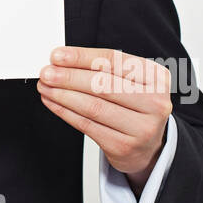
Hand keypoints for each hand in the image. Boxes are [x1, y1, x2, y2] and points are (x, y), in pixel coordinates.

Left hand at [37, 46, 171, 195]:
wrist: (148, 146)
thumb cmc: (134, 106)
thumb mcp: (131, 82)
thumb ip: (103, 69)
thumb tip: (62, 61)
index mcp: (156, 78)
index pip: (114, 61)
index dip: (81, 57)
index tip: (57, 56)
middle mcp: (154, 102)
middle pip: (103, 85)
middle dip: (69, 77)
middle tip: (47, 72)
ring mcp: (141, 127)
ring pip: (93, 107)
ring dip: (63, 95)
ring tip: (45, 86)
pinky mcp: (124, 146)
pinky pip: (88, 125)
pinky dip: (65, 112)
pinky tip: (53, 103)